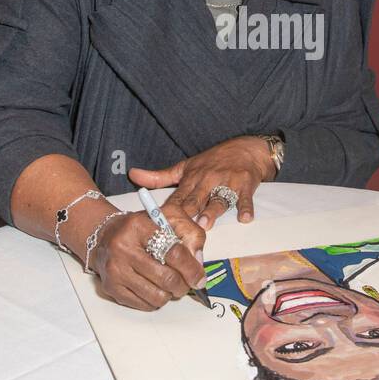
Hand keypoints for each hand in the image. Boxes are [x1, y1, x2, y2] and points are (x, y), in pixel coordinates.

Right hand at [85, 210, 206, 310]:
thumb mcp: (169, 217)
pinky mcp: (111, 287)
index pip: (173, 252)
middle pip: (166, 278)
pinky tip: (154, 287)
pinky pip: (144, 305)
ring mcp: (115, 269)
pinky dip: (155, 300)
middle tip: (186, 283)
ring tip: (169, 284)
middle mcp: (123, 248)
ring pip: (157, 296)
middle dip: (183, 285)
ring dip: (170, 294)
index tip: (199, 277)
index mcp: (139, 226)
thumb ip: (190, 234)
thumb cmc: (141, 229)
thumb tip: (198, 262)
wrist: (105, 236)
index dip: (191, 268)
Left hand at [130, 136, 275, 229]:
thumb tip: (132, 174)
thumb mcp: (186, 167)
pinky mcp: (246, 185)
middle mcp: (208, 180)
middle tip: (180, 229)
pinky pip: (246, 199)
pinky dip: (246, 208)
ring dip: (213, 211)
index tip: (159, 226)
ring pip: (219, 199)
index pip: (178, 197)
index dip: (169, 211)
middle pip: (196, 199)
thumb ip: (160, 177)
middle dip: (188, 213)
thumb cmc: (213, 161)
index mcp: (192, 178)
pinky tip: (245, 218)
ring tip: (206, 223)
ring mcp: (228, 183)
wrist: (246, 149)